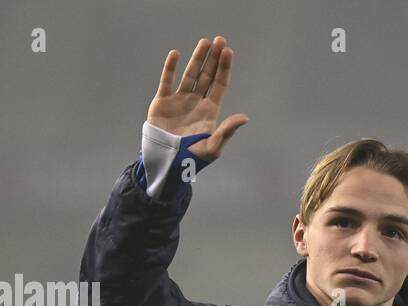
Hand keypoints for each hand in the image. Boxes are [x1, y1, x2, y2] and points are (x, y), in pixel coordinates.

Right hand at [149, 36, 248, 163]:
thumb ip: (227, 131)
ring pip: (190, 75)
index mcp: (210, 112)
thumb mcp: (213, 147)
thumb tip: (244, 118)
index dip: (224, 68)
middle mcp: (196, 103)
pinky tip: (176, 54)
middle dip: (214, 59)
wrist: (166, 164)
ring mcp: (180, 101)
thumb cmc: (192, 160)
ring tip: (205, 42)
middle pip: (207, 76)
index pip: (219, 85)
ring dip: (197, 58)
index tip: (228, 52)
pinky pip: (167, 81)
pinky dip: (170, 68)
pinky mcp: (162, 102)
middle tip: (220, 41)